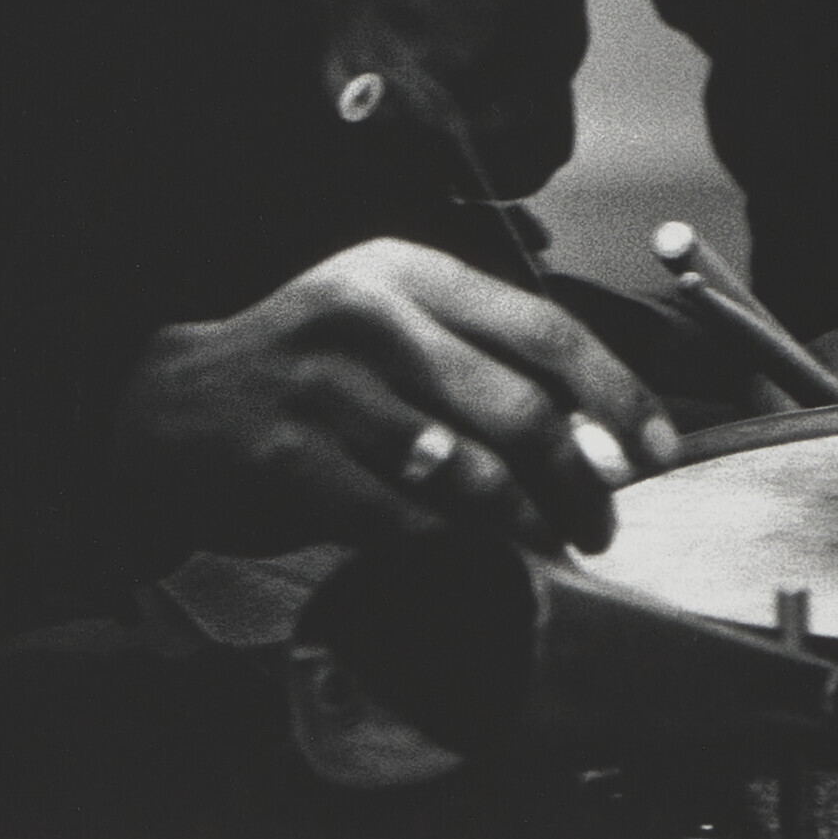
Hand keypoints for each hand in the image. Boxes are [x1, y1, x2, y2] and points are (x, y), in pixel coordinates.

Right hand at [110, 237, 680, 561]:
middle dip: (579, 484)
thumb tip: (599, 435)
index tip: (660, 452)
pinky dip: (450, 555)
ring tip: (542, 551)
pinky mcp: (290, 456)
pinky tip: (471, 566)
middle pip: (519, 408)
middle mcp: (371, 316)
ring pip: (468, 473)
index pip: (543, 326)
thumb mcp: (390, 326)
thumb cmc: (313, 371)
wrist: (177, 403)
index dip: (617, 394)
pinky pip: (401, 522)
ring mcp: (326, 385)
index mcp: (409, 272)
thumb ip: (478, 359)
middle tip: (596, 528)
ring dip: (524, 529)